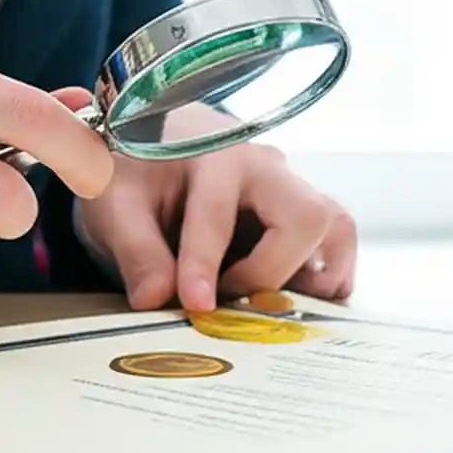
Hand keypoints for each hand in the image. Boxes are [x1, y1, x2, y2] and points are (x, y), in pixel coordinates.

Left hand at [77, 119, 355, 310]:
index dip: (205, 263)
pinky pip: (337, 246)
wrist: (155, 145)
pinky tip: (287, 302)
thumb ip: (135, 250)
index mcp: (216, 155)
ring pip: (338, 229)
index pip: (219, 213)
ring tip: (270, 306)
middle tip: (228, 299)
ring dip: (312, 276)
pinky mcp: (303, 216)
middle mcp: (268, 168)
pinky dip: (322, 279)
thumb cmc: (136, 169)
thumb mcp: (114, 204)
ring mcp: (293, 190)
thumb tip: (158, 300)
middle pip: (309, 216)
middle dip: (272, 270)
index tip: (194, 303)